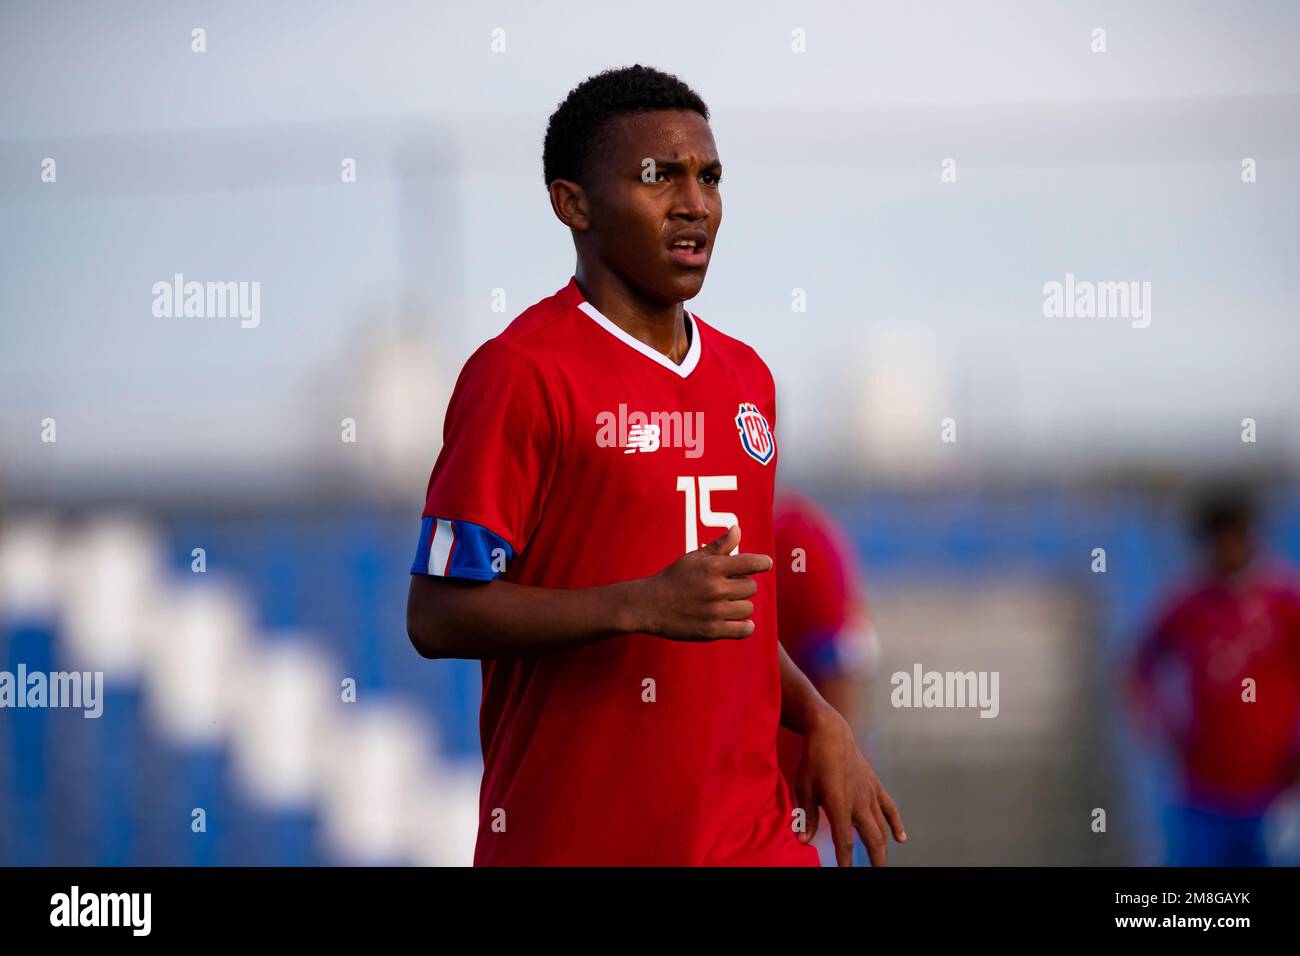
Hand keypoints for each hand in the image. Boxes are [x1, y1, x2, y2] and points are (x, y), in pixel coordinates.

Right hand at [636, 525, 771, 641]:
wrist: (650, 605)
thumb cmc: (674, 578)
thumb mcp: (694, 558)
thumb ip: (719, 546)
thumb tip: (737, 530)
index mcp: (712, 567)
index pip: (750, 563)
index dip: (762, 563)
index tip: (766, 564)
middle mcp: (715, 588)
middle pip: (751, 587)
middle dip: (743, 586)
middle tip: (728, 588)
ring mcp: (714, 611)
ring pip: (748, 608)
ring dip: (741, 606)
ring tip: (726, 604)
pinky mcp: (712, 631)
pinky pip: (744, 630)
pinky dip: (745, 626)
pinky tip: (737, 621)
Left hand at [795, 704, 905, 865]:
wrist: (831, 733)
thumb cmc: (814, 760)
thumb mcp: (804, 787)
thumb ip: (806, 816)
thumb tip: (802, 840)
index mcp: (839, 802)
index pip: (844, 838)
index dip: (845, 858)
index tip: (845, 872)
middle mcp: (858, 800)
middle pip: (871, 837)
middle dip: (875, 858)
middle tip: (874, 872)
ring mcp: (869, 793)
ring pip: (882, 826)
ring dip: (883, 846)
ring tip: (882, 863)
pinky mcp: (875, 785)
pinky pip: (889, 808)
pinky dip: (896, 823)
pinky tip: (901, 838)